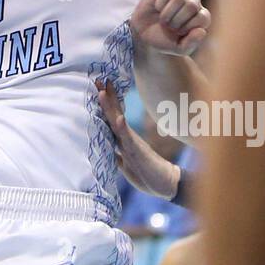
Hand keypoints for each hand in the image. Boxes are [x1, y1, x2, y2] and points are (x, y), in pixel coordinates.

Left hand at [96, 79, 179, 198]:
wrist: (168, 185)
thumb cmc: (147, 175)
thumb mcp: (127, 165)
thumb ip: (117, 155)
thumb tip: (106, 149)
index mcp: (124, 140)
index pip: (113, 118)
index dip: (105, 103)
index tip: (97, 87)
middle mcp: (128, 138)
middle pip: (115, 114)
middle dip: (106, 97)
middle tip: (97, 79)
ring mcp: (133, 143)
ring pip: (118, 122)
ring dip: (110, 107)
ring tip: (102, 92)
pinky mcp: (138, 152)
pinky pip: (129, 139)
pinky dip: (123, 128)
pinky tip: (119, 119)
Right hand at [130, 0, 210, 54]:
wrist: (144, 35)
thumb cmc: (165, 41)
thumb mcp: (179, 49)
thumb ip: (191, 43)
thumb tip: (202, 31)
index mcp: (201, 17)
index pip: (203, 17)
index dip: (188, 27)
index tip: (178, 34)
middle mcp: (193, 3)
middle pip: (192, 5)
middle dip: (177, 20)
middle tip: (170, 27)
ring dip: (168, 13)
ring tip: (164, 20)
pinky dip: (159, 5)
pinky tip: (157, 9)